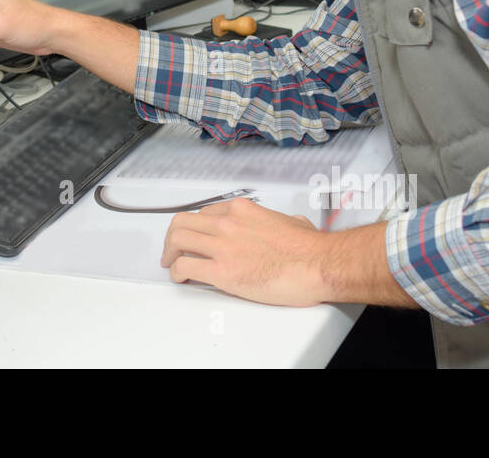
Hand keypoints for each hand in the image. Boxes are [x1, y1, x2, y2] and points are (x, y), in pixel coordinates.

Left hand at [161, 197, 326, 305]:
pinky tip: (181, 278)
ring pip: (178, 240)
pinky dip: (177, 273)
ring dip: (170, 253)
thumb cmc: (309, 250)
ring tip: (172, 264)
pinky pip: (185, 267)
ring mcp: (223, 245)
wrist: (317, 265)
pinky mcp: (222, 271)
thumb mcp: (294, 222)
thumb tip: (290, 225)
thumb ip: (283, 221)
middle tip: (173, 250)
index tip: (194, 237)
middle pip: (183, 222)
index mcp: (242, 210)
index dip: (196, 227)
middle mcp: (227, 223)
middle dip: (174, 237)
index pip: (205, 213)